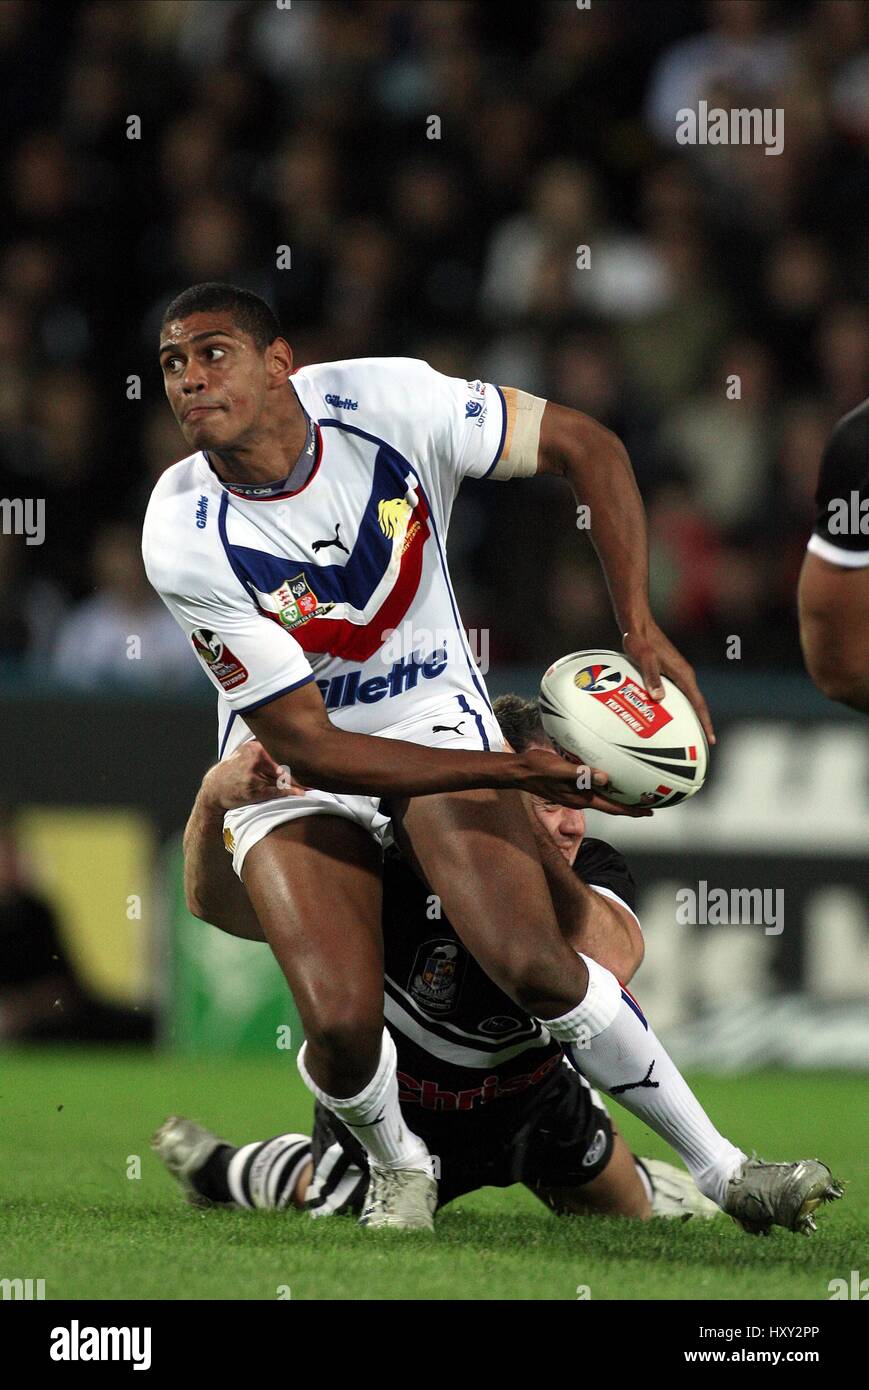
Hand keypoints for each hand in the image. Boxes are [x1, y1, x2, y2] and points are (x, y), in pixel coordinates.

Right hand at [202, 740, 307, 811]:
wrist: (215, 787)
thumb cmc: (234, 769)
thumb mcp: (247, 752)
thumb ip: (266, 748)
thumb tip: (293, 745)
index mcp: (255, 746)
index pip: (283, 750)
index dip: (300, 754)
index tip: (315, 756)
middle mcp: (254, 759)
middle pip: (286, 764)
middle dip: (303, 770)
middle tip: (320, 772)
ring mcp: (253, 775)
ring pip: (283, 778)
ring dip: (300, 782)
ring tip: (314, 783)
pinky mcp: (254, 790)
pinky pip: (277, 791)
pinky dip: (291, 792)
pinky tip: (301, 793)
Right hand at [515, 747, 651, 816]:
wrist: (520, 771)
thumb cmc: (538, 769)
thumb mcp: (560, 769)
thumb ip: (581, 774)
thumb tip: (605, 778)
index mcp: (581, 798)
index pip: (611, 807)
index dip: (631, 810)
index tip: (649, 811)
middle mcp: (580, 799)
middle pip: (610, 804)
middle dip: (629, 803)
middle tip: (648, 798)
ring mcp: (575, 794)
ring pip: (602, 796)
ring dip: (618, 794)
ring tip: (634, 788)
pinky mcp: (570, 786)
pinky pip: (593, 788)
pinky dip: (605, 785)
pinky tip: (608, 776)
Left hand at [622, 622, 714, 744]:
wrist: (637, 624)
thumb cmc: (639, 640)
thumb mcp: (644, 658)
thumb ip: (651, 676)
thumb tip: (659, 698)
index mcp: (683, 674)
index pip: (698, 703)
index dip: (705, 723)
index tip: (711, 740)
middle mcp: (684, 674)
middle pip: (697, 704)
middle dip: (701, 724)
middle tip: (702, 746)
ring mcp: (677, 672)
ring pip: (688, 699)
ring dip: (691, 716)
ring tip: (689, 736)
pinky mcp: (669, 671)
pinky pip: (678, 693)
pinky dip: (679, 707)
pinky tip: (670, 716)